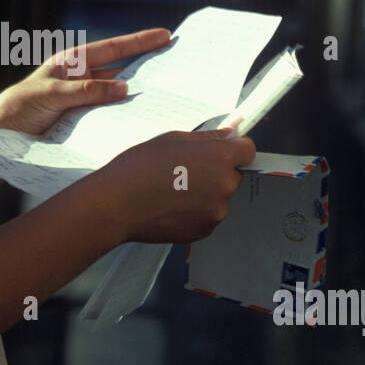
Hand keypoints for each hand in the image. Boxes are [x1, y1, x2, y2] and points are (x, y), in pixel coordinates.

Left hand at [0, 28, 171, 137]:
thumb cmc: (15, 110)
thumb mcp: (49, 95)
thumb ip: (85, 91)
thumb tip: (124, 88)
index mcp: (71, 62)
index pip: (112, 49)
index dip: (139, 42)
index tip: (164, 35)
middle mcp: (79, 78)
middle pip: (120, 68)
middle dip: (147, 63)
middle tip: (175, 60)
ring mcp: (82, 100)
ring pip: (116, 92)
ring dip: (138, 92)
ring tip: (166, 90)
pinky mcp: (81, 121)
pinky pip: (108, 114)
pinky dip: (124, 114)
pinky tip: (141, 117)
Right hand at [94, 128, 256, 245]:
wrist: (117, 204)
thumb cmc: (139, 167)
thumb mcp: (173, 139)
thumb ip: (208, 138)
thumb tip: (230, 134)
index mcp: (219, 157)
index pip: (248, 150)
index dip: (234, 149)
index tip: (220, 152)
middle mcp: (224, 185)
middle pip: (233, 175)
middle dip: (216, 172)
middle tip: (185, 172)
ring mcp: (216, 212)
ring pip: (219, 197)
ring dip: (205, 194)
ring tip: (173, 192)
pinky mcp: (205, 231)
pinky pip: (208, 216)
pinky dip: (195, 213)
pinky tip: (172, 207)